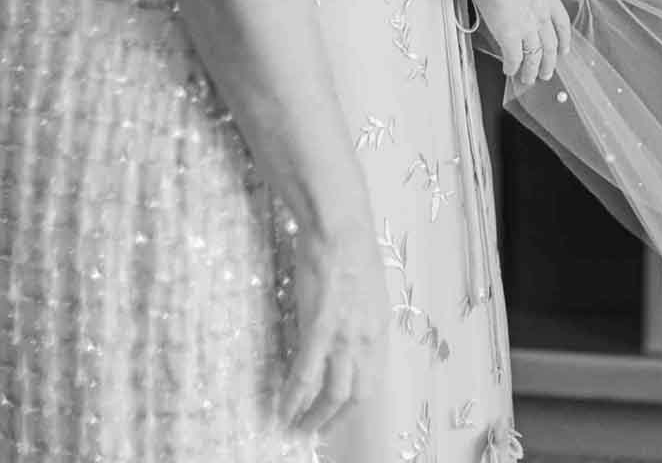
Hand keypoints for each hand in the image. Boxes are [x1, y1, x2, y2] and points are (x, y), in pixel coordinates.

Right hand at [279, 211, 386, 434]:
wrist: (340, 230)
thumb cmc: (350, 254)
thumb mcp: (366, 295)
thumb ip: (360, 324)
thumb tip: (346, 344)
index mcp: (380, 331)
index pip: (371, 382)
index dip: (353, 407)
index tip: (337, 418)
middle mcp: (368, 339)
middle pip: (356, 394)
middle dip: (334, 419)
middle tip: (314, 432)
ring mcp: (345, 335)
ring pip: (333, 391)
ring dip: (313, 415)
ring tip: (295, 427)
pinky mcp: (320, 328)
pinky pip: (306, 373)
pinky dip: (294, 396)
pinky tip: (282, 408)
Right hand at [471, 0, 570, 88]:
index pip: (562, 24)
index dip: (564, 40)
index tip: (564, 50)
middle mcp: (543, 15)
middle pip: (550, 45)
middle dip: (549, 62)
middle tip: (546, 73)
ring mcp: (528, 27)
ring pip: (535, 57)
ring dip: (532, 71)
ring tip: (529, 79)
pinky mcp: (511, 37)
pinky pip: (514, 59)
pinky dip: (513, 67)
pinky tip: (510, 71)